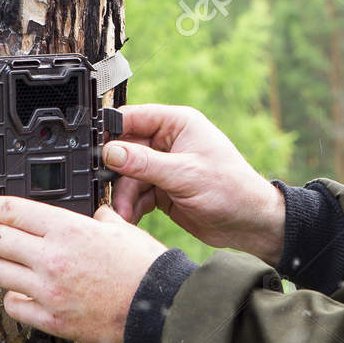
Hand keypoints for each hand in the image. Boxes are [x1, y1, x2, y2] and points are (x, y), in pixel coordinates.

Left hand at [0, 195, 167, 342]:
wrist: (160, 308)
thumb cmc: (145, 268)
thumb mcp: (122, 229)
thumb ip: (99, 217)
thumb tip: (92, 213)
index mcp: (68, 229)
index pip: (11, 210)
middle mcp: (52, 257)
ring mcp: (49, 290)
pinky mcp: (51, 319)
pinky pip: (13, 306)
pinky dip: (12, 298)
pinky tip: (20, 293)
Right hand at [104, 103, 285, 266]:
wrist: (248, 223)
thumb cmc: (231, 189)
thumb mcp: (184, 174)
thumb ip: (144, 164)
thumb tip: (110, 152)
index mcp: (177, 123)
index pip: (133, 118)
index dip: (111, 133)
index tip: (95, 152)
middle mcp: (169, 142)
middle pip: (126, 151)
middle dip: (117, 175)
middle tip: (111, 193)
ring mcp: (165, 166)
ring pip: (129, 176)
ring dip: (123, 196)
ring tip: (123, 214)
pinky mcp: (163, 189)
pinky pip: (137, 194)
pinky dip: (131, 207)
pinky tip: (129, 218)